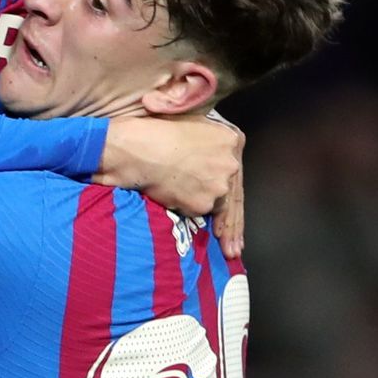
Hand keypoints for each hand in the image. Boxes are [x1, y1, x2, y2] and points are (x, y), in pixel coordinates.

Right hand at [100, 114, 247, 256]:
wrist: (139, 148)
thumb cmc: (158, 132)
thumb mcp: (194, 126)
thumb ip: (211, 145)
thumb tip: (210, 159)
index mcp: (232, 139)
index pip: (236, 172)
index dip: (235, 192)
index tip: (237, 210)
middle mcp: (231, 164)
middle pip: (234, 197)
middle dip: (234, 226)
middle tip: (236, 248)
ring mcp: (219, 185)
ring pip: (217, 207)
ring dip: (222, 231)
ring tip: (227, 252)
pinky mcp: (203, 202)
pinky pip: (197, 212)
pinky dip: (189, 212)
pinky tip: (182, 213)